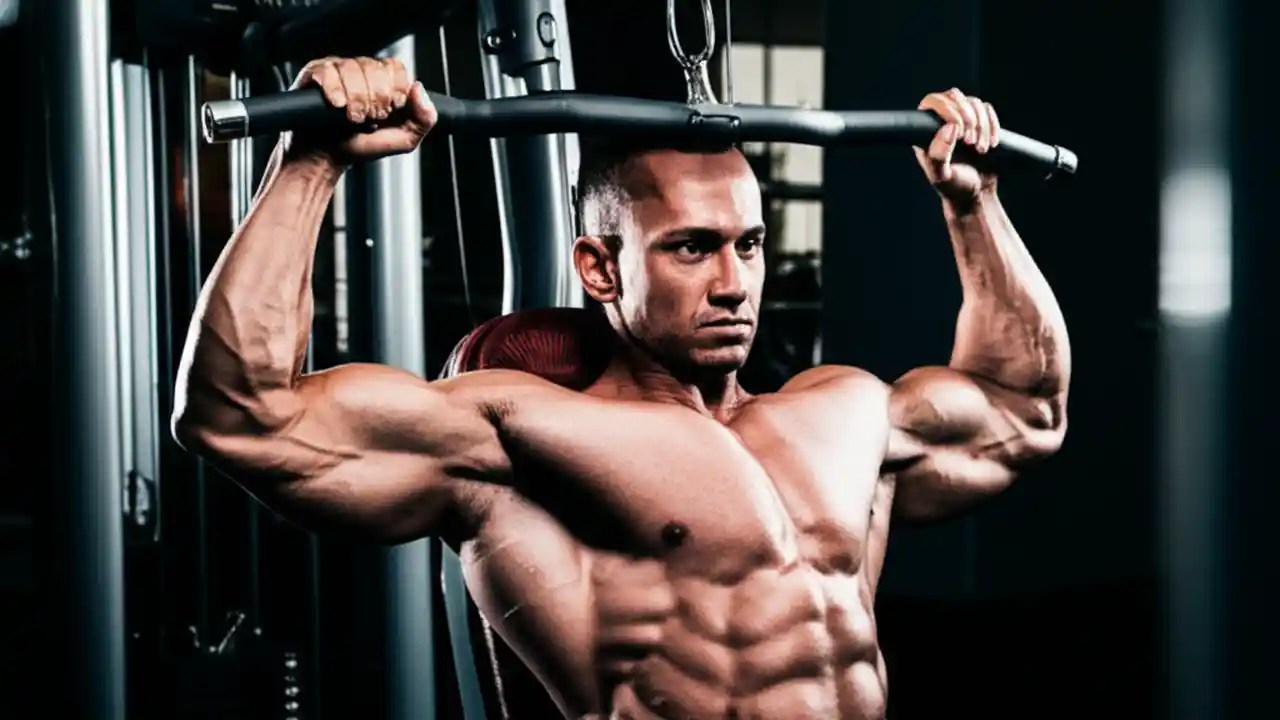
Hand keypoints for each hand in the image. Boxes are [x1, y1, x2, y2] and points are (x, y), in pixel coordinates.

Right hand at [281, 56, 436, 165]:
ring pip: (352, 68)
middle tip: (369, 118)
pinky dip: (334, 89)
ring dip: (355, 97)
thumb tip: (419, 89)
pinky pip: (327, 70)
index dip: (395, 89)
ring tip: (352, 117)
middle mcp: (362, 71)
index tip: (389, 110)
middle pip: (375, 67)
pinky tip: (337, 105)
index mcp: (384, 82)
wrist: (326, 157)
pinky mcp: (315, 73)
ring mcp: (338, 69)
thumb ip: (423, 119)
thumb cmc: (361, 146)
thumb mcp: (403, 140)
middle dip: (375, 98)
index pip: (395, 68)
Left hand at [913, 88, 999, 204]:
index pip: (932, 101)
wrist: (976, 193)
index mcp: (926, 130)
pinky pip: (988, 110)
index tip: (959, 134)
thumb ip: (938, 155)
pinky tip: (991, 144)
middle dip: (967, 117)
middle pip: (955, 95)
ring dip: (982, 125)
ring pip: (974, 102)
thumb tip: (949, 128)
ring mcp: (963, 118)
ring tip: (981, 149)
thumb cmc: (953, 186)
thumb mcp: (941, 176)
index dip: (948, 110)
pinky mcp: (981, 121)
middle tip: (970, 143)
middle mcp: (943, 120)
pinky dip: (993, 125)